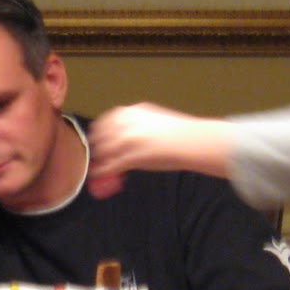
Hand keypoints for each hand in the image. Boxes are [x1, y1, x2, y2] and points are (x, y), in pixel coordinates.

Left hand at [86, 103, 231, 197]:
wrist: (192, 141)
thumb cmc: (180, 133)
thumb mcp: (155, 119)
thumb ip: (139, 124)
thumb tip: (133, 136)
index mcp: (132, 111)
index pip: (107, 120)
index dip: (101, 132)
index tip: (99, 139)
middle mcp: (126, 123)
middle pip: (101, 135)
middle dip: (98, 146)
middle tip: (99, 156)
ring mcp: (126, 140)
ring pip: (103, 152)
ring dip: (99, 160)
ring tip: (100, 169)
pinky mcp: (130, 157)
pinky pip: (109, 167)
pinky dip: (102, 173)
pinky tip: (101, 177)